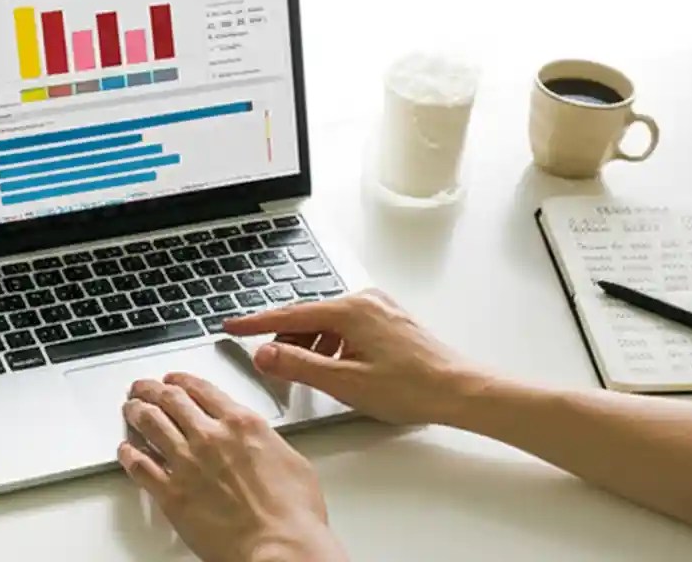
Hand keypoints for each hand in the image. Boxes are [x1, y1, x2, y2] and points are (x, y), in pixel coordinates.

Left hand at [117, 373, 347, 561]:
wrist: (279, 547)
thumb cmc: (292, 513)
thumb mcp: (291, 460)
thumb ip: (265, 442)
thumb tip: (260, 443)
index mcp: (241, 424)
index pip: (202, 389)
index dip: (182, 381)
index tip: (174, 380)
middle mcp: (210, 437)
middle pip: (171, 401)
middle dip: (153, 390)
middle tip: (144, 388)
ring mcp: (186, 464)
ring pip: (150, 425)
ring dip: (137, 412)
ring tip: (131, 408)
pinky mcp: (171, 494)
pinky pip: (140, 467)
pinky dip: (128, 454)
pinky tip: (126, 450)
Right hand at [224, 289, 491, 425]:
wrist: (460, 390)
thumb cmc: (412, 387)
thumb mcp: (345, 382)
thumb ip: (299, 365)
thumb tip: (265, 353)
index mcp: (351, 310)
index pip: (289, 314)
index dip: (256, 323)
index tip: (231, 325)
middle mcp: (364, 300)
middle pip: (308, 317)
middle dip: (285, 340)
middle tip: (268, 364)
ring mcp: (379, 308)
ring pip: (328, 323)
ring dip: (309, 345)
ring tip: (302, 373)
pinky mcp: (389, 320)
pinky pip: (347, 327)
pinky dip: (331, 345)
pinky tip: (333, 368)